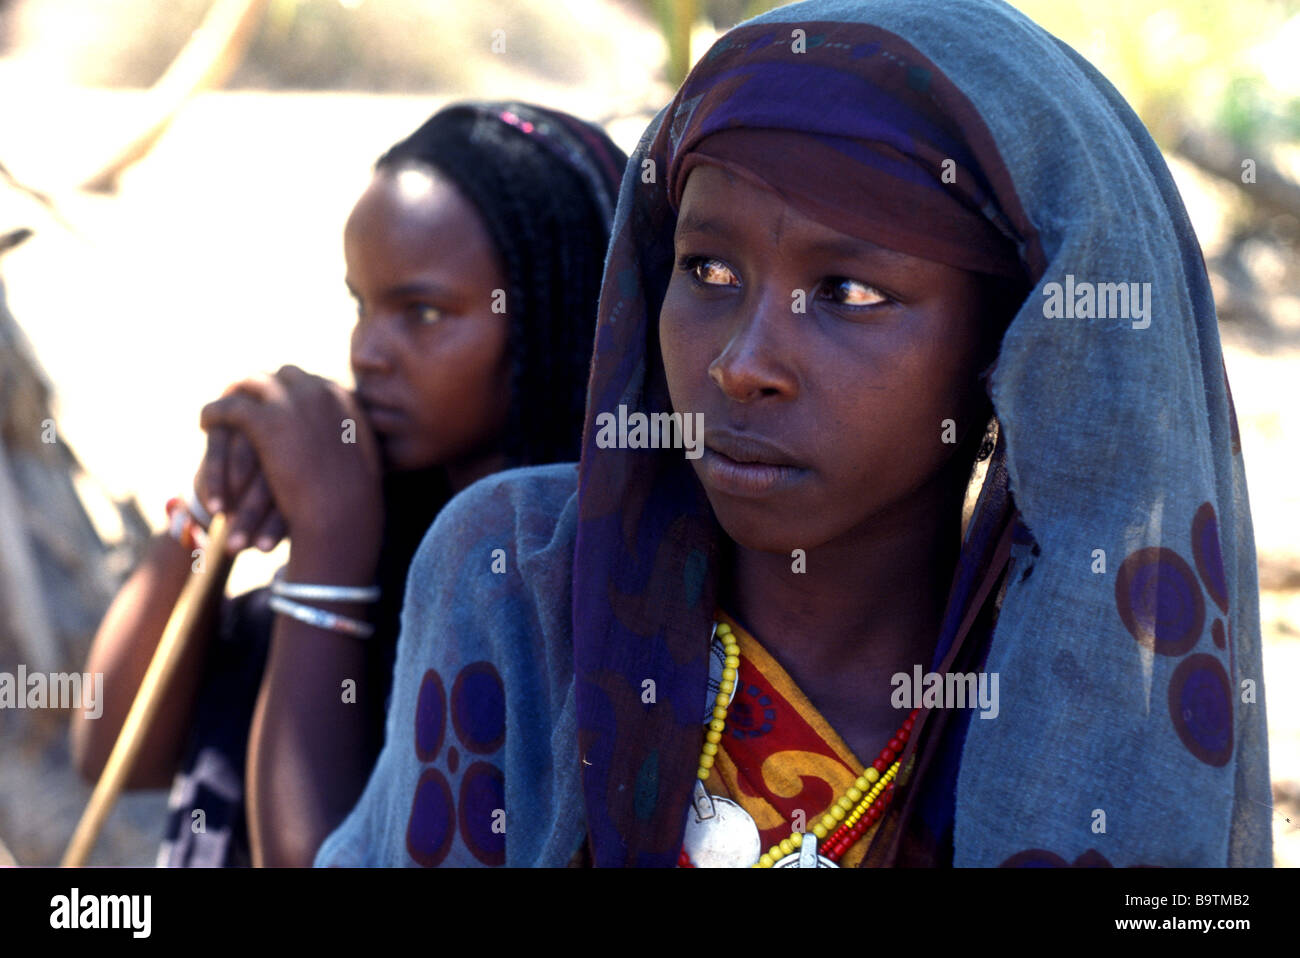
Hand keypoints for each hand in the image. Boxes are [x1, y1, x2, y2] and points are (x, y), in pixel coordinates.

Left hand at [199, 366, 383, 568]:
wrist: (343, 514)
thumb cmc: (355, 498)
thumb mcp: (361, 461)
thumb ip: (350, 441)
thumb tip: (348, 439)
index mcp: (345, 398)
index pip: (313, 381)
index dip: (291, 388)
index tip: (277, 399)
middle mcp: (321, 390)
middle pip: (284, 375)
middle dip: (264, 384)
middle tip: (244, 394)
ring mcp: (294, 401)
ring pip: (253, 385)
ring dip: (236, 394)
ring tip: (221, 408)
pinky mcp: (267, 419)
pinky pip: (230, 407)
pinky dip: (214, 413)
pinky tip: (204, 424)